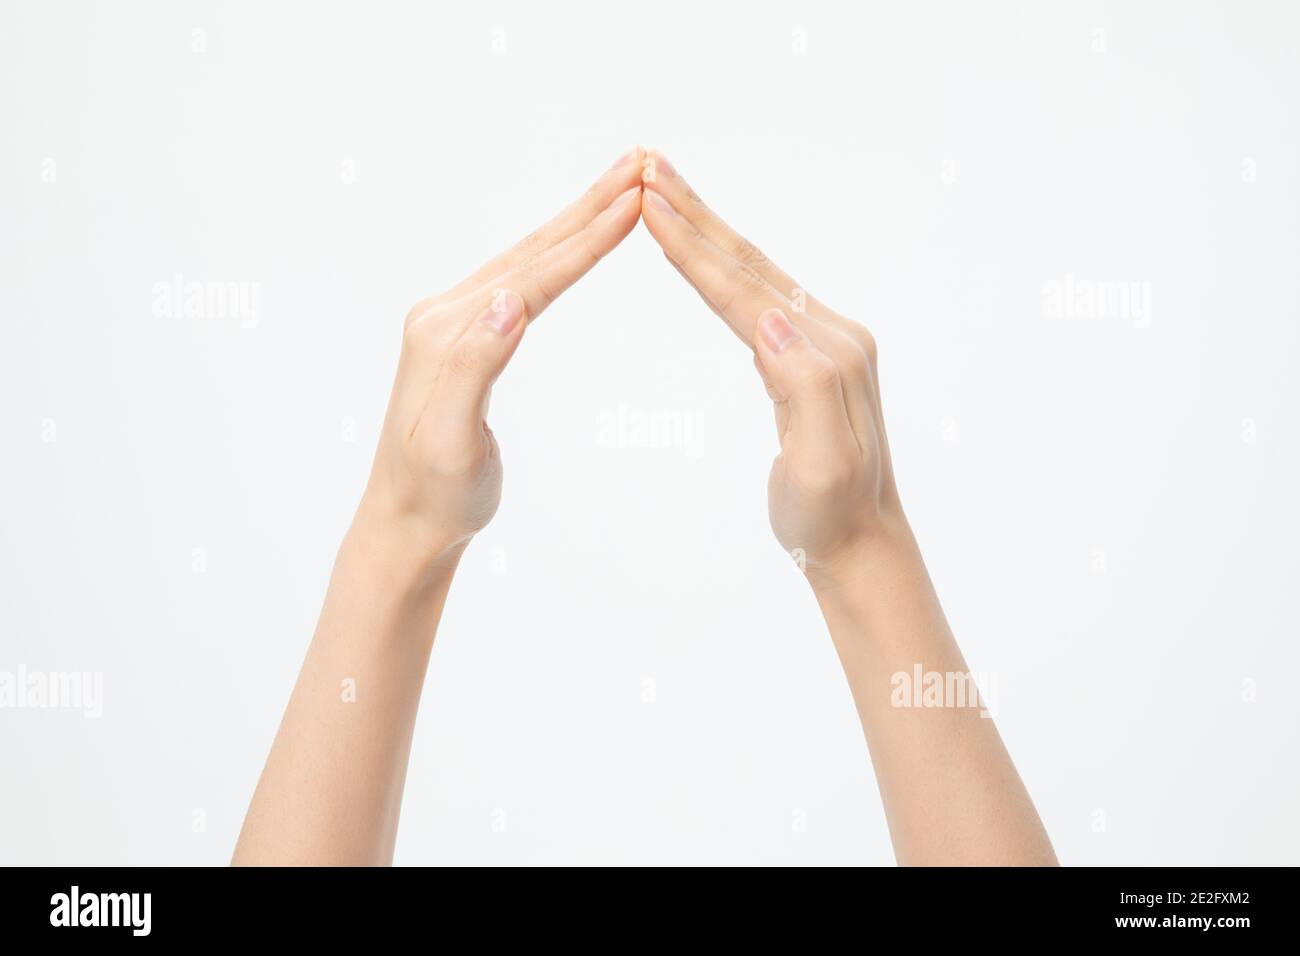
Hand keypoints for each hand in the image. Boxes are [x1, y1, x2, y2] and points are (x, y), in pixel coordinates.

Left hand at [357, 150, 644, 565]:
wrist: (406, 521)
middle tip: (639, 162)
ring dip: (576, 221)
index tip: (635, 200)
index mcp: (446, 334)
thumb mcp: (452, 440)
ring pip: (527, 260)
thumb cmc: (437, 494)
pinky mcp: (464, 336)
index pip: (531, 277)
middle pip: (530, 251)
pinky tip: (574, 243)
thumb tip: (509, 300)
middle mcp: (445, 315)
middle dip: (588, 207)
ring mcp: (453, 322)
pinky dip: (557, 255)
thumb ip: (474, 367)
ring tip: (620, 187)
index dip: (587, 240)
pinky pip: (521, 281)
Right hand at [639, 152, 902, 574]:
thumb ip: (805, 386)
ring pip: (754, 274)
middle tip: (651, 167)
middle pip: (751, 265)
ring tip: (668, 194)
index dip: (694, 248)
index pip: (747, 292)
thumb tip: (769, 315)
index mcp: (829, 357)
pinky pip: (759, 298)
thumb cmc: (830, 514)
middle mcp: (832, 336)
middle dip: (697, 216)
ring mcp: (825, 342)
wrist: (861, 543)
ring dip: (708, 231)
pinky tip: (707, 253)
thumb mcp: (821, 463)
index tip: (650, 204)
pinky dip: (724, 268)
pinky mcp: (812, 356)